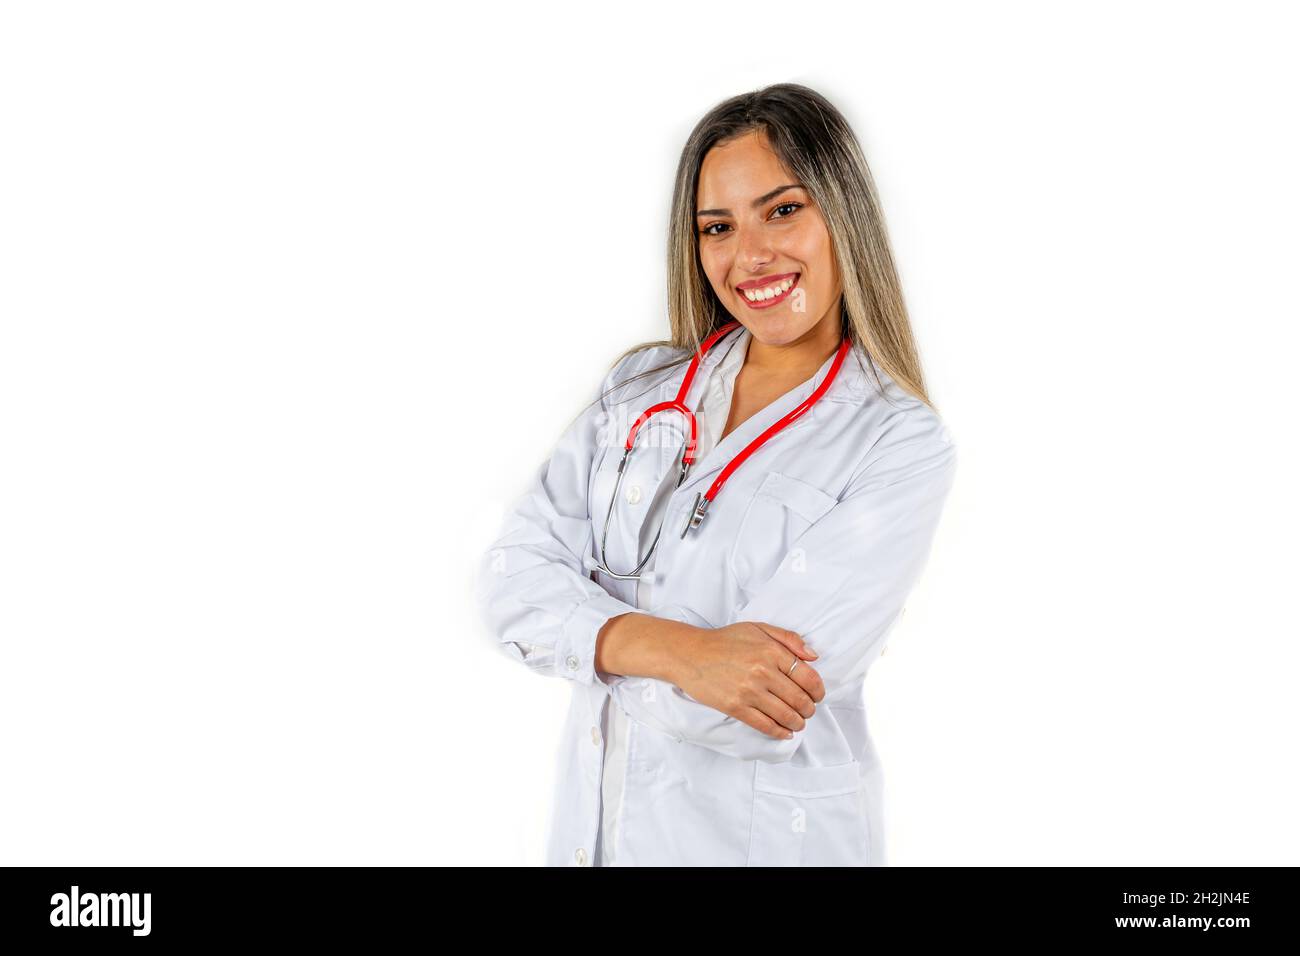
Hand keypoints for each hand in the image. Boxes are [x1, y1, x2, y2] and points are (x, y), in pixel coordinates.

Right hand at [668, 622, 824, 739]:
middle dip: (809, 709)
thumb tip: (813, 657)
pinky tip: (784, 732)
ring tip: (798, 722)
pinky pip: (765, 725)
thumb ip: (789, 639)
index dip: (818, 691)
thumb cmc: (725, 641)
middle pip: (800, 699)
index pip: (808, 677)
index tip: (817, 695)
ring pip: (785, 715)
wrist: (690, 654)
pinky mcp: (736, 707)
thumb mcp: (758, 628)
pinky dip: (779, 732)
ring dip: (797, 722)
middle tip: (808, 711)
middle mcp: (762, 672)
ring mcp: (749, 691)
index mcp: (771, 651)